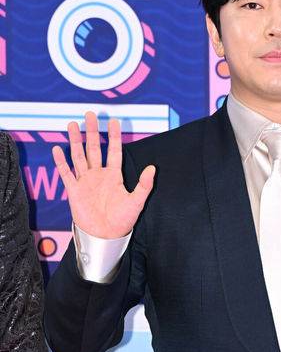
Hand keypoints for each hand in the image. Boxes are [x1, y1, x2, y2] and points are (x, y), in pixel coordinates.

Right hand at [52, 110, 155, 238]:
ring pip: (79, 156)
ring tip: (72, 125)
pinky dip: (61, 162)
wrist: (106, 236)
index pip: (113, 151)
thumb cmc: (122, 221)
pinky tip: (57, 149)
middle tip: (90, 115)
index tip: (114, 121)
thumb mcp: (137, 202)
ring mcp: (85, 182)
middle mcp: (98, 175)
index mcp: (114, 176)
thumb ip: (144, 185)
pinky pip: (66, 173)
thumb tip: (153, 168)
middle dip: (92, 132)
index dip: (113, 136)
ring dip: (75, 141)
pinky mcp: (74, 191)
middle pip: (93, 148)